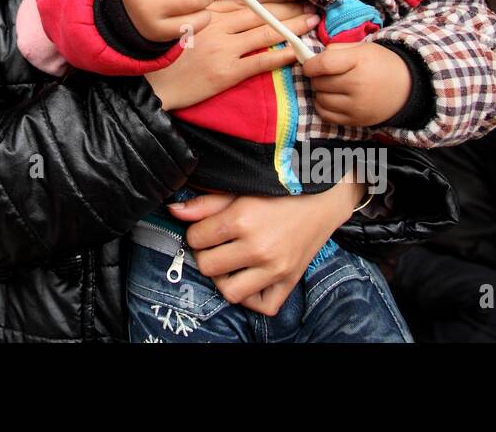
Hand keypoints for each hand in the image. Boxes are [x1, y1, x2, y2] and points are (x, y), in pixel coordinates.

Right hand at [144, 0, 319, 110]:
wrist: (152, 85)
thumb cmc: (167, 55)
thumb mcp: (183, 24)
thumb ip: (206, 12)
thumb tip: (233, 2)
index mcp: (206, 13)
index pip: (246, 0)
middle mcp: (218, 27)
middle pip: (260, 13)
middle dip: (288, 7)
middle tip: (310, 2)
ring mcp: (224, 50)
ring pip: (265, 32)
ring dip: (292, 26)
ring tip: (311, 22)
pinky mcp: (227, 73)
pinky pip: (260, 61)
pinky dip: (280, 55)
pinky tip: (296, 51)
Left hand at [167, 180, 363, 314]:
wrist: (322, 198)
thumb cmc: (280, 190)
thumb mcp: (240, 190)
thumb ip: (205, 204)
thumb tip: (173, 211)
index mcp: (241, 220)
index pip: (196, 239)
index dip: (197, 233)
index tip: (207, 229)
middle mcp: (258, 248)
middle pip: (208, 266)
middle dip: (206, 255)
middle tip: (217, 245)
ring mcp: (275, 268)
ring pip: (230, 292)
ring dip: (225, 279)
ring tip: (231, 263)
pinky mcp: (290, 280)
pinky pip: (263, 305)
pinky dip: (253, 297)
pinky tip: (250, 278)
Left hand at [302, 41, 410, 126]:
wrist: (406, 87)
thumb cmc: (380, 64)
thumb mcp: (362, 48)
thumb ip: (335, 50)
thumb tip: (310, 59)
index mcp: (359, 62)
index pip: (324, 64)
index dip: (310, 65)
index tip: (309, 65)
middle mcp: (358, 85)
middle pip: (320, 82)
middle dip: (316, 77)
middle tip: (325, 74)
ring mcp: (357, 106)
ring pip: (320, 99)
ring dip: (320, 92)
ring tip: (331, 86)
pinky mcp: (356, 120)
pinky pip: (326, 114)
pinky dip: (323, 106)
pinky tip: (332, 98)